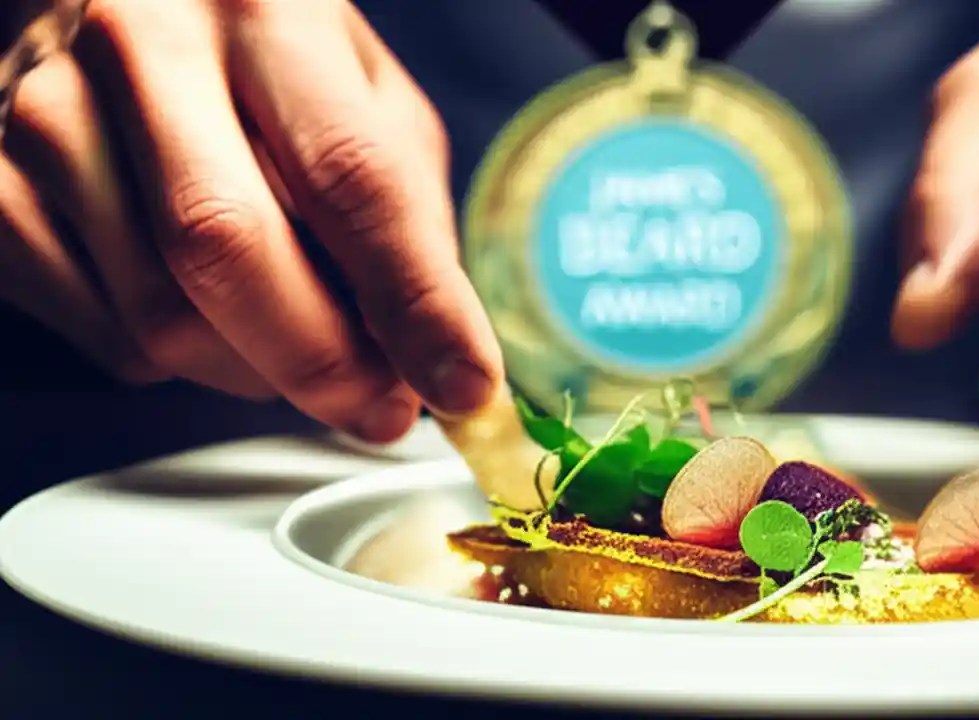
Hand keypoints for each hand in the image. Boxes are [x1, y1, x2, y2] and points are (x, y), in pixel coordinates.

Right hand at [1, 0, 502, 441]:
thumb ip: (408, 214)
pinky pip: (113, 343)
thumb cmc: (262, 53)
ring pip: (164, 320)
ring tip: (300, 336)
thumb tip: (442, 355)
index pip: (351, 178)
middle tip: (385, 407)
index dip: (414, 301)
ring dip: (260, 371)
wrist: (121, 2)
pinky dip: (186, 362)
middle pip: (229, 250)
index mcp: (266, 12)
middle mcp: (141, 50)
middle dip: (325, 364)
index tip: (462, 384)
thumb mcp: (367, 97)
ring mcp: (45, 119)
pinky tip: (212, 312)